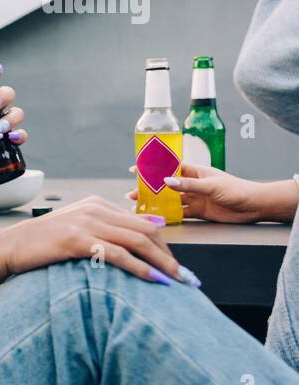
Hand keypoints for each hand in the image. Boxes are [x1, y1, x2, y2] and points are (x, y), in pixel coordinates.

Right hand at [0, 196, 191, 286]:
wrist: (6, 248)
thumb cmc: (39, 246)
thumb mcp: (73, 231)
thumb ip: (100, 232)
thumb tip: (133, 243)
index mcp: (96, 205)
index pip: (142, 223)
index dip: (164, 246)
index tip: (177, 266)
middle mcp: (95, 209)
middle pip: (146, 230)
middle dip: (171, 256)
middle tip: (187, 278)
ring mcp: (86, 223)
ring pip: (138, 241)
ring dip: (163, 263)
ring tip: (178, 282)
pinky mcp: (77, 240)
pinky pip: (118, 254)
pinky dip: (140, 268)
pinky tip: (153, 280)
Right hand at [126, 164, 295, 223]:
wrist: (254, 206)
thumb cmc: (236, 189)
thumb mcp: (211, 185)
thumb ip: (189, 185)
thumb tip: (166, 181)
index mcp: (195, 172)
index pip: (169, 167)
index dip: (152, 167)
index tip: (136, 169)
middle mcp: (192, 184)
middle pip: (166, 185)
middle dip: (149, 188)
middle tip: (132, 192)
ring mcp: (194, 198)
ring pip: (170, 200)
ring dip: (156, 203)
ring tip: (139, 206)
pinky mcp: (198, 211)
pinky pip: (179, 213)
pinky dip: (168, 215)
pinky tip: (156, 217)